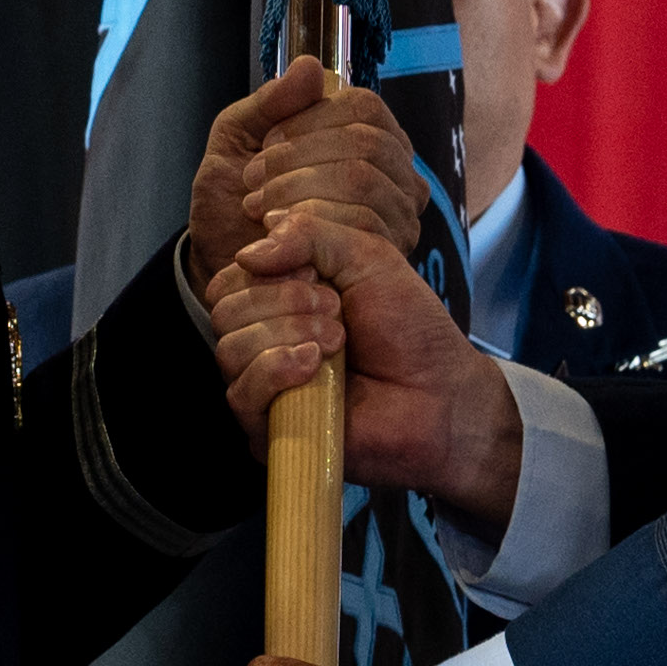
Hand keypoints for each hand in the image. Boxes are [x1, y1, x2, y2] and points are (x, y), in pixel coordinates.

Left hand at [189, 58, 426, 282]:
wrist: (224, 265)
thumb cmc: (233, 202)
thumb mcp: (236, 140)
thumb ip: (270, 103)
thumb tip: (309, 66)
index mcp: (365, 135)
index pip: (364, 106)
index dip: (310, 120)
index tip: (266, 144)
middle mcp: (394, 172)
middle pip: (368, 141)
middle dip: (300, 158)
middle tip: (254, 182)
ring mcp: (399, 215)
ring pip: (364, 180)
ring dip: (300, 191)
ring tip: (261, 211)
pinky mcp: (389, 256)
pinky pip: (363, 225)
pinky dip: (313, 223)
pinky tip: (280, 235)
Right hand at [206, 212, 525, 527]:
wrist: (441, 394)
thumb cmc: (409, 327)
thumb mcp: (365, 256)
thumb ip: (308, 234)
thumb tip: (248, 252)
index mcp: (279, 302)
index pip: (232, 277)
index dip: (268, 268)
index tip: (319, 275)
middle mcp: (264, 343)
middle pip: (224, 309)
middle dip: (282, 300)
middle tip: (336, 310)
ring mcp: (264, 389)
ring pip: (229, 349)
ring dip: (286, 333)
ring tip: (337, 341)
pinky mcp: (269, 431)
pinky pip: (241, 394)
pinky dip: (276, 370)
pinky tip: (314, 367)